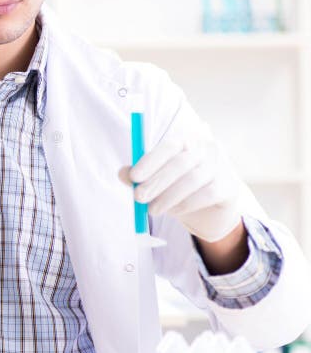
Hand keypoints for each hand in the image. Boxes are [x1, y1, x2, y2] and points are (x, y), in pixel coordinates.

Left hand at [119, 128, 242, 242]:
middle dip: (156, 182)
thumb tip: (122, 173)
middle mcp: (206, 149)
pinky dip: (186, 204)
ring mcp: (221, 166)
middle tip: (138, 198)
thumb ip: (140, 176)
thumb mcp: (157, 180)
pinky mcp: (229, 186)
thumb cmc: (178, 189)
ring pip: (192, 180)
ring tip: (152, 210)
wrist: (210, 210)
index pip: (169, 146)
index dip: (150, 161)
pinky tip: (174, 212)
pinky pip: (206, 195)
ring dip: (168, 197)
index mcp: (187, 141)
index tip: (133, 177)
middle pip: (181, 163)